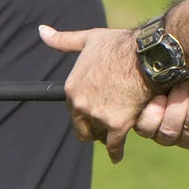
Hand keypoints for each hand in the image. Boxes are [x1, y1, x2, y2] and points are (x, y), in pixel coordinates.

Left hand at [38, 23, 154, 163]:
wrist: (146, 55)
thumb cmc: (119, 45)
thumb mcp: (88, 39)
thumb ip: (63, 40)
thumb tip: (41, 31)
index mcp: (72, 87)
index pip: (72, 108)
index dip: (83, 110)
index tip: (91, 110)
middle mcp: (80, 104)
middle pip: (81, 126)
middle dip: (89, 128)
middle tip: (100, 128)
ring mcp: (98, 116)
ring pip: (98, 135)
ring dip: (104, 136)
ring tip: (111, 137)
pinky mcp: (117, 125)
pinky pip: (113, 146)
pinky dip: (115, 153)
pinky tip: (116, 156)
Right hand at [132, 76, 188, 148]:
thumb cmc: (178, 77)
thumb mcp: (165, 74)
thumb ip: (156, 74)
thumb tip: (153, 59)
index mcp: (150, 120)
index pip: (144, 126)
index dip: (151, 114)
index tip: (159, 96)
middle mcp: (168, 133)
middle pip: (168, 130)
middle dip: (176, 108)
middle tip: (183, 85)